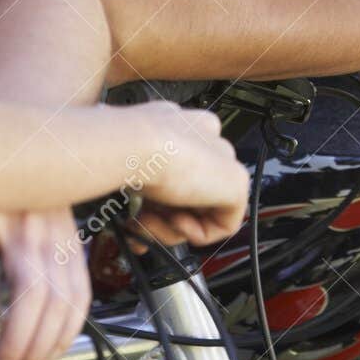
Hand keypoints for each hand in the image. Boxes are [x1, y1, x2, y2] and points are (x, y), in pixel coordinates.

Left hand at [0, 207, 90, 359]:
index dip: (15, 342)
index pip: (29, 303)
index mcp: (26, 243)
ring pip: (71, 311)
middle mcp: (52, 250)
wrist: (31, 160)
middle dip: (29, 357)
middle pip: (50, 316)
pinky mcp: (76, 253)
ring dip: (51, 349)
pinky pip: (83, 297)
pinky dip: (72, 329)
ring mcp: (67, 253)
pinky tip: (55, 346)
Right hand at [128, 103, 249, 248]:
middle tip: (139, 220)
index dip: (158, 200)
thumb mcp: (130, 163)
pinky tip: (177, 221)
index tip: (136, 213)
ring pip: (202, 209)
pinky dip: (198, 233)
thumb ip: (144, 181)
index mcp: (181, 125)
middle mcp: (204, 137)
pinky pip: (223, 224)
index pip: (179, 169)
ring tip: (149, 220)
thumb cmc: (123, 147)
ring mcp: (223, 158)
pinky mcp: (237, 183)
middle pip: (190, 192)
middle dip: (163, 216)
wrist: (134, 143)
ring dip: (172, 226)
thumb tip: (137, 206)